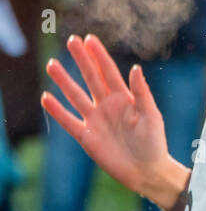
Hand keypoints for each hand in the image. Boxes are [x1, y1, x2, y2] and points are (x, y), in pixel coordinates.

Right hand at [40, 34, 188, 208]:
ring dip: (64, 81)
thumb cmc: (154, 143)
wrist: (147, 171)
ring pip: (76, 96)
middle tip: (70, 41)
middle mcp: (107, 106)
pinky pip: (68, 121)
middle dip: (81, 60)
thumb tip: (135, 68)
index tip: (89, 38)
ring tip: (52, 64)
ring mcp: (95, 120)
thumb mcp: (151, 116)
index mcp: (125, 98)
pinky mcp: (86, 136)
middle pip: (90, 78)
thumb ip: (142, 93)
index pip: (109, 71)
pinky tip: (46, 97)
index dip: (99, 55)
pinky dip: (57, 110)